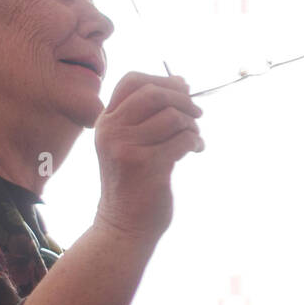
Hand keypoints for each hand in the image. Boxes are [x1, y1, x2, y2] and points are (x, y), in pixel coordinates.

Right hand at [92, 72, 202, 240]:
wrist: (124, 225)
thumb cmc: (134, 182)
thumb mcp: (127, 143)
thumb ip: (146, 115)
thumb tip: (182, 82)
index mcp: (105, 122)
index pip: (132, 81)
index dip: (162, 79)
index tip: (183, 88)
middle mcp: (112, 132)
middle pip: (154, 94)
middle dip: (183, 99)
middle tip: (197, 113)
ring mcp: (127, 149)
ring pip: (173, 116)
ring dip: (192, 124)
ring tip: (194, 138)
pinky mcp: (148, 167)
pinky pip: (183, 139)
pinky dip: (196, 142)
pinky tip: (196, 150)